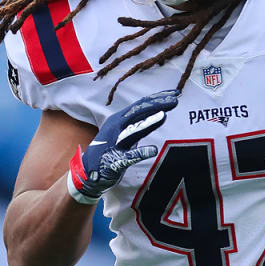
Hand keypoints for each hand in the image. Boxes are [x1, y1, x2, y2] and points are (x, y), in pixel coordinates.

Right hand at [66, 89, 178, 203]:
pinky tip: (153, 150)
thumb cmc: (109, 149)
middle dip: (157, 104)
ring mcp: (115, 143)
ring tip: (164, 115)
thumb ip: (138, 122)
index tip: (175, 94)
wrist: (88, 172)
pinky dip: (141, 152)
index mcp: (119, 119)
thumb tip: (158, 111)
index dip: (158, 98)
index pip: (140, 105)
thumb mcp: (122, 131)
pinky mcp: (115, 161)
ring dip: (149, 123)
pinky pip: (129, 156)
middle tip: (176, 99)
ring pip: (133, 130)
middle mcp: (116, 127)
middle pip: (138, 112)